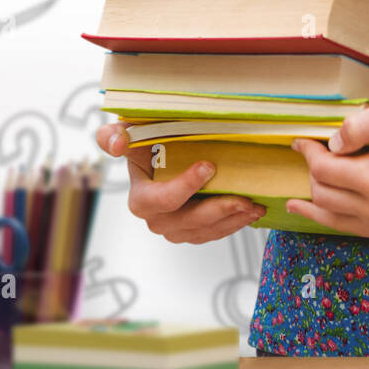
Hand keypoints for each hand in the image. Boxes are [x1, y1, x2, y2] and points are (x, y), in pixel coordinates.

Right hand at [95, 122, 265, 244]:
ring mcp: (175, 230)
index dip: (185, 186)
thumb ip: (114, 136)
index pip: (163, 199)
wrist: (160, 159)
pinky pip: (214, 234)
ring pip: (205, 232)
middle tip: (243, 198)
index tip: (208, 166)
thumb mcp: (129, 135)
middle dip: (218, 210)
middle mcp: (157, 220)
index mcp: (141, 198)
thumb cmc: (146, 145)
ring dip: (232, 221)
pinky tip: (250, 212)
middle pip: (189, 221)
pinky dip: (234, 224)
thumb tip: (117, 143)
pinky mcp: (192, 232)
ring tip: (253, 207)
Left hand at [287, 98, 368, 240]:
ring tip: (296, 203)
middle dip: (313, 176)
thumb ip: (355, 128)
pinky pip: (359, 229)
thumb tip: (331, 147)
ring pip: (336, 221)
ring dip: (316, 206)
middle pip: (325, 197)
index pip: (323, 171)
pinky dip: (340, 219)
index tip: (301, 142)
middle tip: (312, 158)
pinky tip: (329, 213)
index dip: (308, 153)